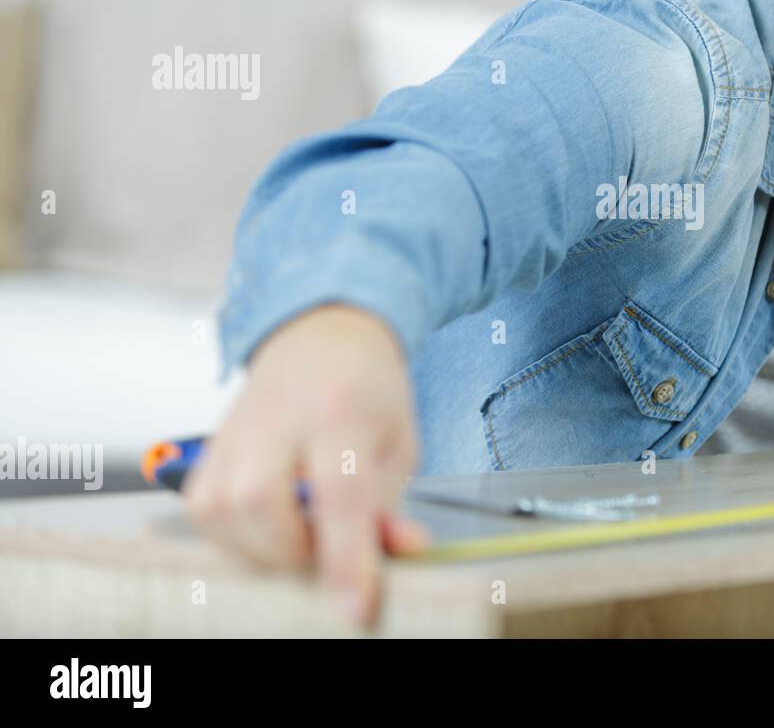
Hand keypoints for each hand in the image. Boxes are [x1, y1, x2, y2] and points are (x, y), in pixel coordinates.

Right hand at [184, 303, 428, 625]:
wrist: (321, 335)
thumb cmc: (367, 392)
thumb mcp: (400, 443)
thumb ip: (391, 505)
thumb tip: (399, 556)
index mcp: (341, 409)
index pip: (340, 493)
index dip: (347, 557)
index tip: (356, 609)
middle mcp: (278, 415)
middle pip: (262, 503)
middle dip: (293, 551)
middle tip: (325, 553)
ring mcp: (234, 429)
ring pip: (221, 511)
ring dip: (262, 548)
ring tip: (299, 537)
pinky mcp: (207, 447)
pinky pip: (201, 509)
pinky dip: (233, 535)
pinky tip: (268, 526)